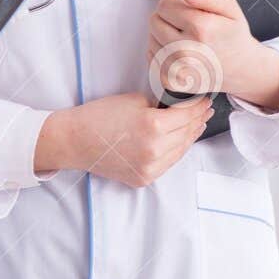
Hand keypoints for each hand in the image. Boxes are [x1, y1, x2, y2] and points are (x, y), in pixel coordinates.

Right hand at [34, 91, 212, 188]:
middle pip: (188, 133)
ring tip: (195, 125)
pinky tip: (177, 141)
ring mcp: (150, 167)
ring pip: (181, 151)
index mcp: (154, 126)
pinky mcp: (144, 178)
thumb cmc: (99, 116)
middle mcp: (156, 150)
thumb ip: (159, 106)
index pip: (188, 114)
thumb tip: (178, 110)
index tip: (205, 100)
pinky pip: (167, 163)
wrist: (74, 140)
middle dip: (198, 120)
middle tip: (205, 111)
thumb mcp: (133, 100)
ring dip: (190, 137)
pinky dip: (175, 151)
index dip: (199, 106)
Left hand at [148, 0, 278, 110]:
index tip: (189, 11)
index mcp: (202, 29)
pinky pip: (151, 57)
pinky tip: (180, 53)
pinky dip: (162, 53)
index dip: (176, 4)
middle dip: (169, 19)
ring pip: (151, 38)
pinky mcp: (170, 82)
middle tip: (188, 26)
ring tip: (187, 40)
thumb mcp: (229, 9)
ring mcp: (177, 69)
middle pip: (154, 21)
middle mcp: (187, 51)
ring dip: (164, 36)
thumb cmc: (234, 38)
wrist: (242, 70)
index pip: (164, 5)